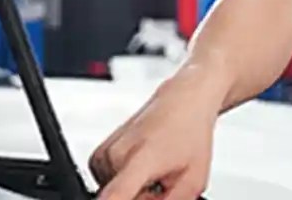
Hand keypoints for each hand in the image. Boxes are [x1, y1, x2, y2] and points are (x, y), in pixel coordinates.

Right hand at [90, 64, 222, 199]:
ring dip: (135, 191)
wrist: (184, 101)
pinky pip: (108, 183)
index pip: (114, 196)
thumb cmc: (190, 132)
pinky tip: (142, 167)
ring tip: (155, 170)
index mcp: (140, 159)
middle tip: (163, 182)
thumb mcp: (194, 180)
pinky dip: (126, 181)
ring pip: (114, 194)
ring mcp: (103, 155)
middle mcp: (115, 155)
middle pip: (121, 199)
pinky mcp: (97, 156)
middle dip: (144, 199)